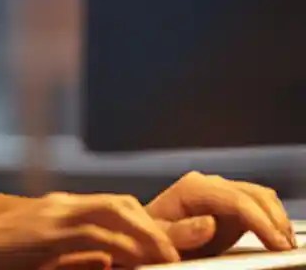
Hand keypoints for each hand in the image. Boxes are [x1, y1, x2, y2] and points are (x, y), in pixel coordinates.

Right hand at [0, 192, 180, 268]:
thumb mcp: (40, 256)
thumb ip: (74, 256)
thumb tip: (106, 262)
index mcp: (58, 209)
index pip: (114, 206)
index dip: (145, 224)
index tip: (169, 246)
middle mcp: (59, 206)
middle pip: (121, 203)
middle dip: (155, 224)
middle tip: (180, 251)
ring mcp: (51, 217)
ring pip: (115, 213)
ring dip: (148, 234)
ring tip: (170, 257)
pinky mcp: (45, 235)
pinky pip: (95, 235)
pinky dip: (123, 246)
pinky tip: (139, 261)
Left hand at [147, 171, 294, 256]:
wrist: (145, 235)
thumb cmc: (148, 236)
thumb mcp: (158, 237)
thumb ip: (181, 232)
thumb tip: (209, 222)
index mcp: (191, 188)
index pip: (236, 200)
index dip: (260, 221)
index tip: (276, 243)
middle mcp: (208, 184)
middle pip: (253, 194)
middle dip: (274, 219)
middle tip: (285, 247)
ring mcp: (219, 191)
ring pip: (260, 196)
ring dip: (276, 218)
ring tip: (285, 244)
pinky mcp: (229, 203)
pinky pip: (257, 204)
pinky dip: (271, 218)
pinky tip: (277, 238)